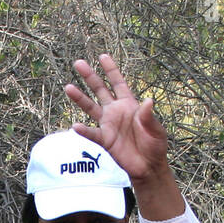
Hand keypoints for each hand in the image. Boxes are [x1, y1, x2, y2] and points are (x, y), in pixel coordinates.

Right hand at [64, 54, 168, 180]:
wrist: (148, 166)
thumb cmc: (155, 145)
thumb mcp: (156, 129)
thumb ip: (149, 116)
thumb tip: (148, 102)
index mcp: (129, 104)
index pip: (118, 83)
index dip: (111, 70)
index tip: (102, 56)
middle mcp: (116, 111)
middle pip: (100, 90)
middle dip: (90, 77)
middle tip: (78, 63)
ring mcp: (108, 125)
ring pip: (90, 108)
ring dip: (80, 98)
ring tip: (68, 87)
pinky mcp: (104, 140)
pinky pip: (91, 133)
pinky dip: (84, 131)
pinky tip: (76, 126)